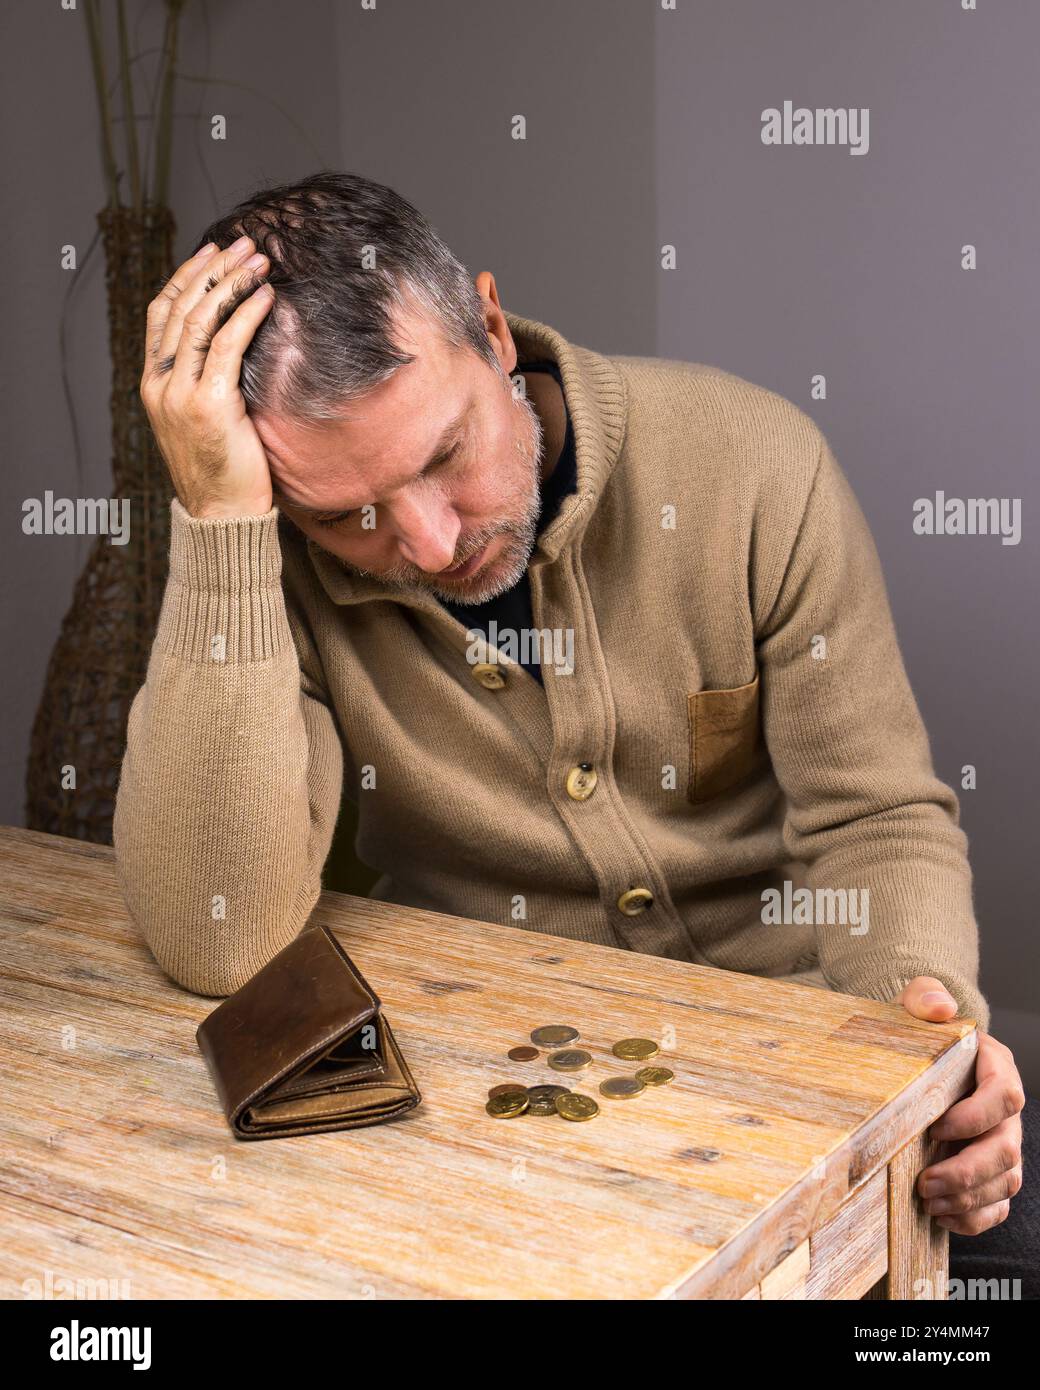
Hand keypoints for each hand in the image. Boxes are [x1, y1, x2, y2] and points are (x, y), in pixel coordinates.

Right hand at [141, 235, 276, 519]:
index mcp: (153, 385)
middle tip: (243, 243)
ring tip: (260, 261)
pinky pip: (226, 345)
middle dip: (212, 269)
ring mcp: (180, 394)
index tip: (213, 252)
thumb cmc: (225, 473)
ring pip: (200, 319)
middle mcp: (160, 384)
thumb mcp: (208, 421)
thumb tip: (236, 347)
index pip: (161, 314)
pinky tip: (267, 297)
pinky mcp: (208, 404)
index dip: (186, 277)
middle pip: (179, 307)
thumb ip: (208, 383)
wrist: (222, 517)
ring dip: (231, 283)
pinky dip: (246, 314)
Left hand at [895, 976, 1024, 1234]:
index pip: (1003, 1097)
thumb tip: (939, 1007)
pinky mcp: (992, 1172)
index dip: (974, 1118)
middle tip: (926, 1182)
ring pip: (1006, 1181)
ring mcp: (1002, 1142)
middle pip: (1007, 1150)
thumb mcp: (914, 1007)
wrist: (914, 1058)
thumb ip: (925, 998)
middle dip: (968, 1172)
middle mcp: (1005, 1111)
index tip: (936, 1128)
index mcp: (995, 1068)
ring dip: (969, 1199)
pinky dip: (974, 1218)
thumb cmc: (916, 1032)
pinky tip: (942, 1217)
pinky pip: (998, 1205)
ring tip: (928, 1200)